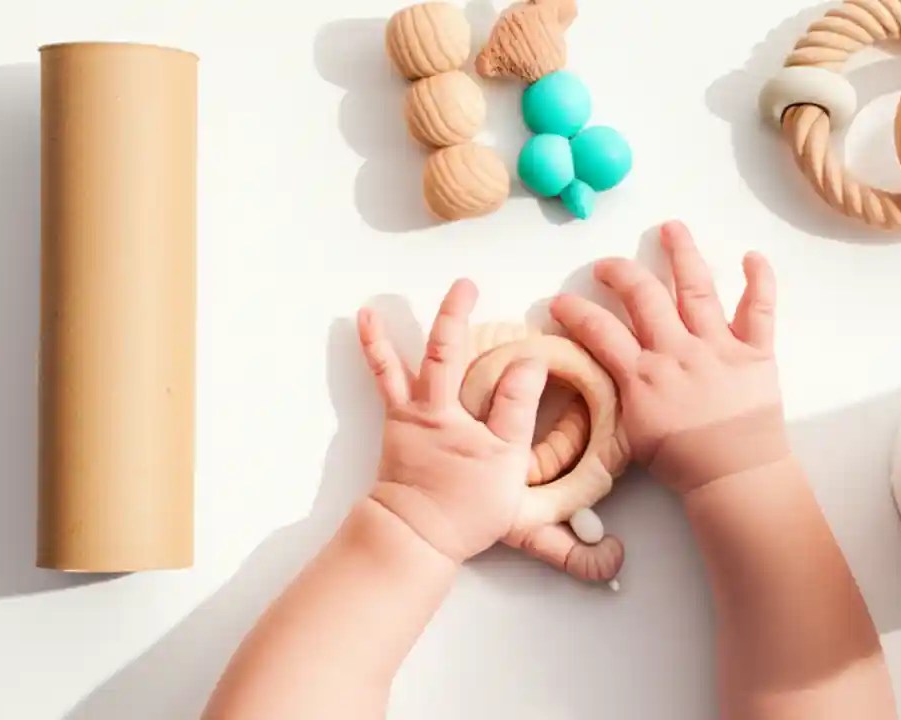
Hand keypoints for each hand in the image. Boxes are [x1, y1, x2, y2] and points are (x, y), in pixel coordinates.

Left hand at [358, 279, 546, 561]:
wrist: (414, 538)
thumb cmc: (464, 505)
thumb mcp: (504, 460)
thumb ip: (516, 407)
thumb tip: (529, 361)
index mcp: (450, 412)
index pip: (481, 365)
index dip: (506, 348)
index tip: (532, 342)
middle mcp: (423, 408)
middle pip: (439, 352)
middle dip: (455, 315)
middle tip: (467, 285)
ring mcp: (404, 420)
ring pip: (393, 369)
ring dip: (381, 339)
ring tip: (368, 312)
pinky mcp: (396, 433)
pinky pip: (384, 389)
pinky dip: (377, 362)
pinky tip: (369, 341)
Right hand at [550, 221, 788, 494]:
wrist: (735, 475)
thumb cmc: (682, 463)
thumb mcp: (633, 435)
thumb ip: (618, 396)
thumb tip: (602, 371)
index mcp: (644, 375)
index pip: (600, 331)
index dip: (576, 312)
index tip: (560, 300)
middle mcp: (678, 351)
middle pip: (644, 296)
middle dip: (620, 273)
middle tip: (606, 265)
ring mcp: (718, 347)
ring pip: (697, 288)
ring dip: (682, 253)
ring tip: (671, 227)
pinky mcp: (756, 352)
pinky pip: (759, 309)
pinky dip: (759, 280)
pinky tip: (752, 256)